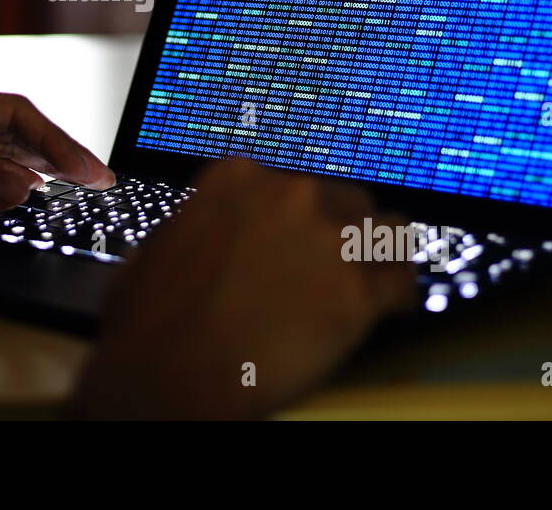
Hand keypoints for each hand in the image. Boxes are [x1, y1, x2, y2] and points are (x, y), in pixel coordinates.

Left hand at [0, 84, 114, 211]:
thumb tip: (25, 187)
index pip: (16, 115)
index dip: (57, 141)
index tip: (88, 169)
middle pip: (16, 130)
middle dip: (58, 153)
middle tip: (100, 178)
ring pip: (3, 149)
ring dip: (41, 168)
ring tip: (79, 184)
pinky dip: (12, 179)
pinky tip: (34, 190)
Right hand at [69, 158, 415, 418]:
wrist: (167, 374)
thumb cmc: (149, 322)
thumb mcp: (159, 245)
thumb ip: (199, 224)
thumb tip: (205, 232)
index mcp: (238, 177)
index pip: (296, 182)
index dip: (303, 216)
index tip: (303, 236)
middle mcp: (290, 194)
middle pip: (347, 200)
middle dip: (342, 233)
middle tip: (333, 268)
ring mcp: (328, 240)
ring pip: (388, 231)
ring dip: (377, 256)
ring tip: (375, 281)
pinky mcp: (358, 293)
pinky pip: (402, 285)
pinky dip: (398, 298)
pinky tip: (392, 309)